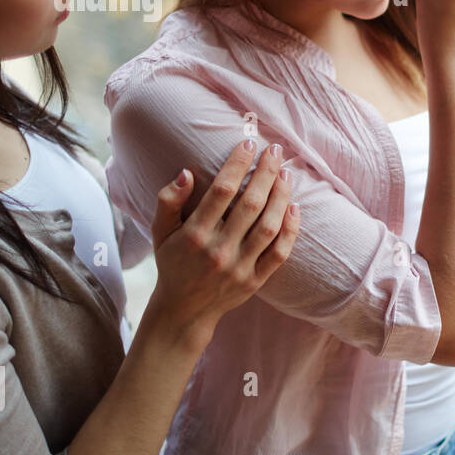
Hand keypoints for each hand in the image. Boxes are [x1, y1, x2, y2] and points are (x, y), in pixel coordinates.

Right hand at [144, 139, 299, 348]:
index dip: (238, 164)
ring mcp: (240, 267)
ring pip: (269, 226)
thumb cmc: (172, 264)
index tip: (249, 143)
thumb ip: (168, 201)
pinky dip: (290, 229)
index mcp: (194, 235)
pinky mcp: (256, 280)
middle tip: (275, 150)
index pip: (222, 191)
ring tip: (286, 172)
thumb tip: (187, 172)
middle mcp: (219, 250)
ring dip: (281, 196)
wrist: (184, 311)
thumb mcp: (160, 232)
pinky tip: (294, 206)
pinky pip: (279, 253)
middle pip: (251, 204)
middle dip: (265, 172)